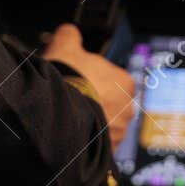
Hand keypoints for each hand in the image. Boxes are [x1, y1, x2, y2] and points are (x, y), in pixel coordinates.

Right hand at [43, 23, 135, 148]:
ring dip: (90, 123)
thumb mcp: (65, 47)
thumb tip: (69, 32)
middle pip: (109, 104)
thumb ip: (71, 36)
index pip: (111, 79)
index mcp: (125, 82)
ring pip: (103, 126)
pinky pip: (96, 146)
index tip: (77, 80)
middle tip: (71, 99)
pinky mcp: (107, 153)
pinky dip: (85, 142)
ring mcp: (118, 134)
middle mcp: (128, 110)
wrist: (56, 114)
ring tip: (68, 119)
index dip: (92, 79)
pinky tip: (70, 135)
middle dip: (93, 103)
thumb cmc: (66, 80)